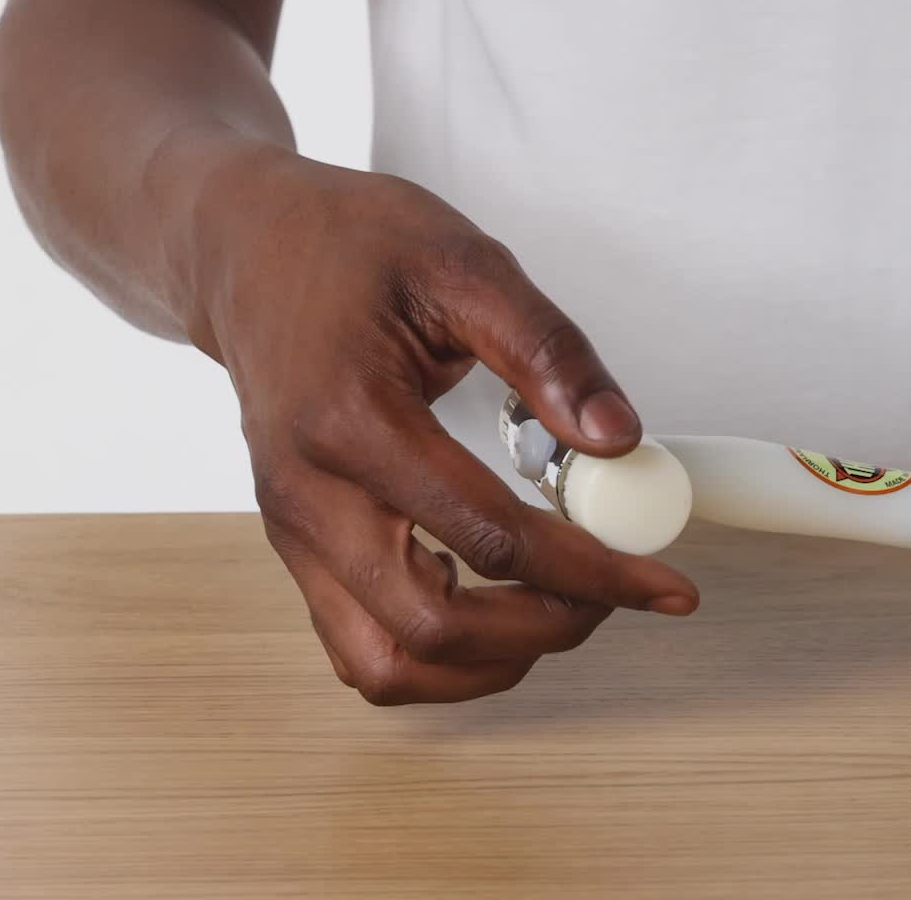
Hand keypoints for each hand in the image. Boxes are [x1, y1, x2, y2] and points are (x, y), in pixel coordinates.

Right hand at [193, 148, 697, 703]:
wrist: (247, 249)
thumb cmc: (347, 245)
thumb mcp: (464, 264)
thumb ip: (547, 350)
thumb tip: (617, 438)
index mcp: (350, 424)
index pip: (490, 538)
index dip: (592, 572)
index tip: (664, 584)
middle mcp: (308, 497)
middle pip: (430, 630)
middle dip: (545, 627)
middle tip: (618, 592)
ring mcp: (294, 533)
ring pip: (385, 665)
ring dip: (488, 659)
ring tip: (563, 604)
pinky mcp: (298, 548)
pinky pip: (362, 648)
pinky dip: (439, 652)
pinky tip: (497, 601)